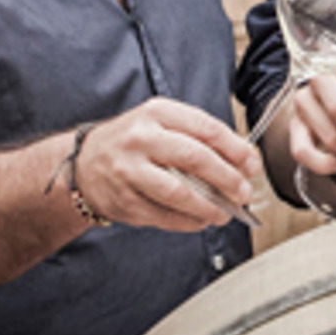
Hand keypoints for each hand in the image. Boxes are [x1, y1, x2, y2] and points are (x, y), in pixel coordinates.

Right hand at [76, 98, 261, 231]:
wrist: (84, 163)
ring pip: (179, 192)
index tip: (251, 164)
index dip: (235, 149)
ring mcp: (130, 170)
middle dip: (227, 178)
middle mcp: (141, 138)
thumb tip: (244, 160)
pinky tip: (200, 220)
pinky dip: (188, 221)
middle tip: (243, 192)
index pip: (206, 128)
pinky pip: (164, 215)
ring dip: (209, 206)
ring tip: (225, 212)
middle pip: (195, 159)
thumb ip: (199, 137)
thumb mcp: (162, 124)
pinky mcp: (124, 200)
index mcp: (157, 113)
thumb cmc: (132, 142)